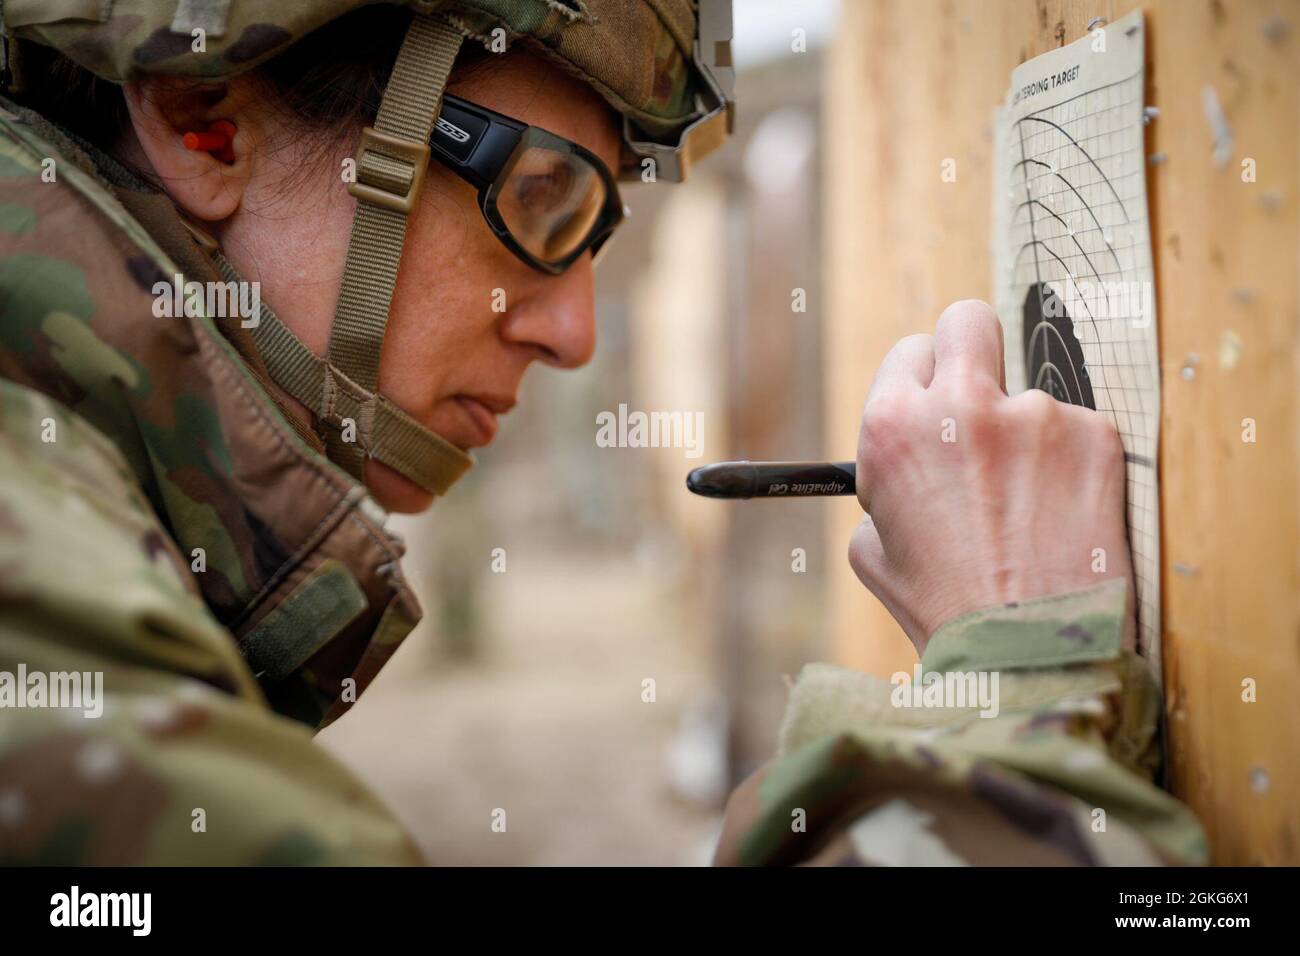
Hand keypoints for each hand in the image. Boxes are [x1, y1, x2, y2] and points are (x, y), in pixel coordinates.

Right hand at [848, 299, 1134, 655]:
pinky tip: (1061, 518)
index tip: (936, 403)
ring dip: (1026, 437)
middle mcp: (960, 406)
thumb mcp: (872, 549)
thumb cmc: (942, 609)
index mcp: (892, 426)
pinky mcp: (1094, 434)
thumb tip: (905, 461)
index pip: (910, 351)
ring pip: (1029, 396)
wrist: (1026, 650)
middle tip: (980, 394)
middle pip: (967, 320)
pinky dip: (1070, 467)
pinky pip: (1077, 432)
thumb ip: (884, 485)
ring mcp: (1034, 414)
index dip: (923, 382)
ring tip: (1026, 511)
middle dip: (970, 348)